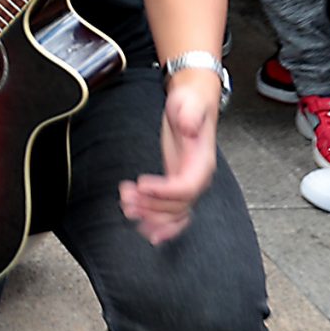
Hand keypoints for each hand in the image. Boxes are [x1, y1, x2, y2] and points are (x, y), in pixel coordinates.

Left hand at [120, 72, 218, 244]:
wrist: (194, 102)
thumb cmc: (191, 102)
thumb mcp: (188, 102)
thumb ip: (189, 115)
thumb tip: (188, 127)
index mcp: (202, 162)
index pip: (187, 187)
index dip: (165, 192)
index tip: (142, 185)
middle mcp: (198, 177)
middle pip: (177, 206)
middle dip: (151, 206)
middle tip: (127, 198)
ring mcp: (188, 183)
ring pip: (173, 213)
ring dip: (150, 216)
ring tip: (127, 207)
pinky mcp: (176, 184)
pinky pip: (173, 212)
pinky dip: (160, 223)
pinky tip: (144, 228)